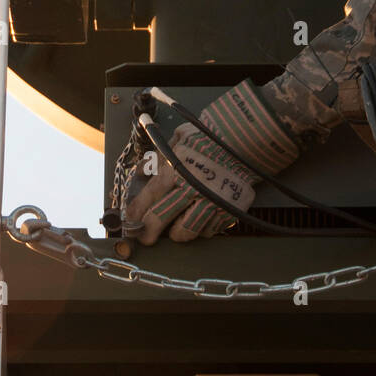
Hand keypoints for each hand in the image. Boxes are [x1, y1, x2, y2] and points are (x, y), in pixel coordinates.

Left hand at [123, 120, 257, 244]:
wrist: (244, 139)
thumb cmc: (209, 138)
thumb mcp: (178, 140)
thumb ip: (158, 158)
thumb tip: (141, 173)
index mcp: (176, 169)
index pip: (149, 196)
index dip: (136, 212)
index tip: (130, 221)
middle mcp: (191, 188)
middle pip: (162, 218)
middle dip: (149, 232)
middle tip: (145, 238)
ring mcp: (211, 201)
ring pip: (186, 231)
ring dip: (177, 233)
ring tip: (174, 231)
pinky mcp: (228, 210)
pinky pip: (209, 230)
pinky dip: (201, 229)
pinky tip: (199, 221)